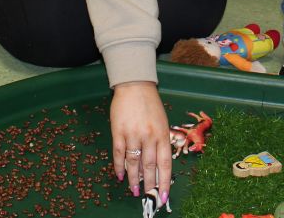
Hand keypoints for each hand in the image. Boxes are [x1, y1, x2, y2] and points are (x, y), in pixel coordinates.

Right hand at [110, 80, 171, 203]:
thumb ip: (161, 142)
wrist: (135, 86)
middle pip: (149, 166)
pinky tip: (120, 176)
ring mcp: (133, 134)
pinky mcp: (118, 132)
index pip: (165, 164)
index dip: (165, 182)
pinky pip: (118, 153)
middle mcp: (149, 136)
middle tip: (147, 197)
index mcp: (162, 134)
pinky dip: (119, 166)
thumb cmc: (151, 105)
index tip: (164, 196)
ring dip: (133, 179)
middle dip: (149, 185)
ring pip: (133, 162)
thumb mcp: (162, 122)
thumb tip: (158, 165)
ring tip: (134, 191)